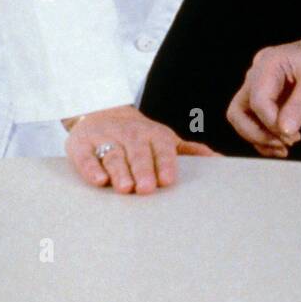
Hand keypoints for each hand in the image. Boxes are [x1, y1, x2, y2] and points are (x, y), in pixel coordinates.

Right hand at [64, 105, 217, 193]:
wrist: (101, 112)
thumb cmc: (139, 136)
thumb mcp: (163, 139)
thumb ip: (188, 151)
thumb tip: (219, 160)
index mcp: (153, 134)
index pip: (161, 148)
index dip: (165, 163)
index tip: (168, 180)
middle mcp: (130, 134)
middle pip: (138, 152)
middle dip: (143, 170)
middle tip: (146, 188)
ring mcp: (105, 138)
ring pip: (113, 155)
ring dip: (120, 171)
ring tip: (124, 188)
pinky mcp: (81, 144)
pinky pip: (85, 157)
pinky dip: (90, 167)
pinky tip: (98, 180)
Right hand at [226, 27, 300, 156]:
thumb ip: (300, 106)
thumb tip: (284, 130)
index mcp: (268, 64)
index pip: (257, 101)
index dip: (271, 123)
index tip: (291, 135)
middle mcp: (258, 74)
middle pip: (239, 111)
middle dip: (257, 133)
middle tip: (283, 143)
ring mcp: (260, 86)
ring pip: (243, 119)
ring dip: (260, 137)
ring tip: (284, 147)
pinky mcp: (267, 98)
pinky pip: (255, 121)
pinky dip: (265, 135)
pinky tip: (281, 144)